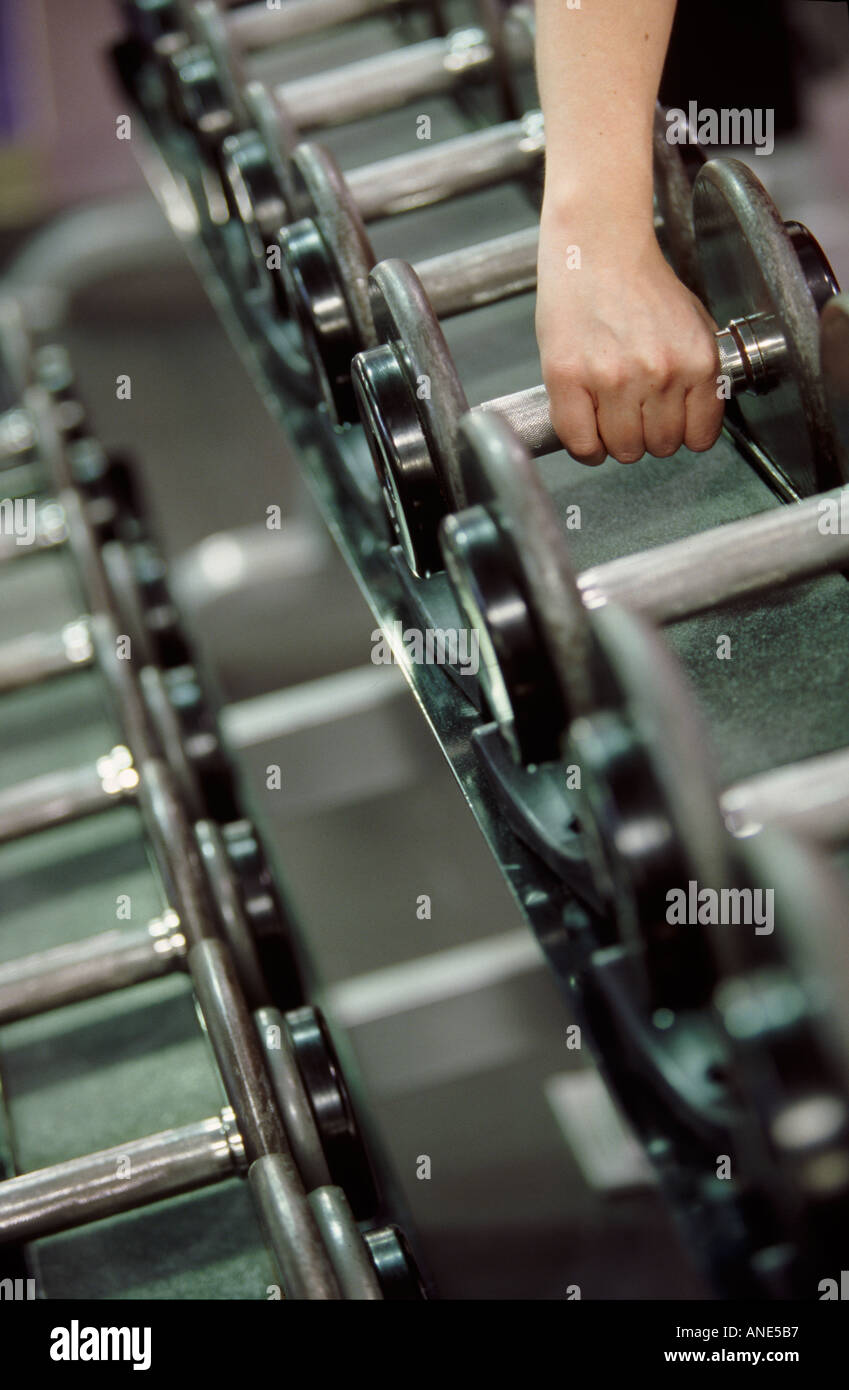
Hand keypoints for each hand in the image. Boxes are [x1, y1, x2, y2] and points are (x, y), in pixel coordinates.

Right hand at [536, 212, 724, 465]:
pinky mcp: (570, 379)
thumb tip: (693, 418)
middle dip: (646, 436)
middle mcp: (659, 374)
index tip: (666, 425)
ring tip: (608, 416)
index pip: (699, 437)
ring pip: (622, 449)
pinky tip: (586, 432)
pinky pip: (582, 442)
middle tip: (632, 415)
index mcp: (697, 361)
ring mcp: (613, 379)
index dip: (680, 435)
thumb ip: (698, 374)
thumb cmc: (640, 281)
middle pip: (659, 446)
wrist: (598, 246)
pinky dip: (585, 448)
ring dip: (614, 441)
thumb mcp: (693, 325)